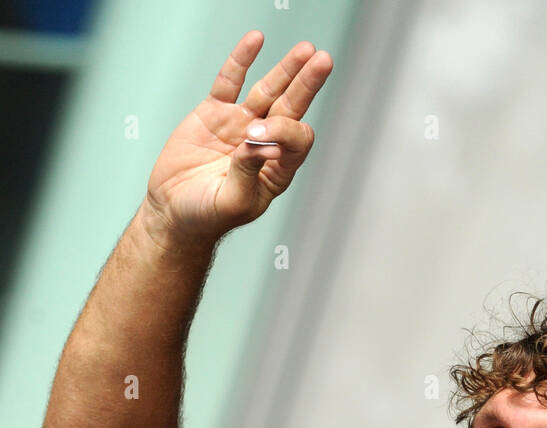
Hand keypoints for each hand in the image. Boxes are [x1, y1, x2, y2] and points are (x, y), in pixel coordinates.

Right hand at [143, 32, 331, 247]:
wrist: (172, 211)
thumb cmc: (205, 217)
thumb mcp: (231, 203)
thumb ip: (248, 174)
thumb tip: (263, 144)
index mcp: (275, 169)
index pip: (294, 140)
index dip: (283, 131)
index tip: (256, 136)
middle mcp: (263, 143)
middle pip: (291, 107)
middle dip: (307, 84)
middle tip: (323, 61)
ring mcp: (239, 125)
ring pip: (268, 90)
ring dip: (286, 69)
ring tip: (306, 49)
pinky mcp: (214, 113)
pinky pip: (231, 81)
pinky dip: (242, 60)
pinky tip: (256, 39)